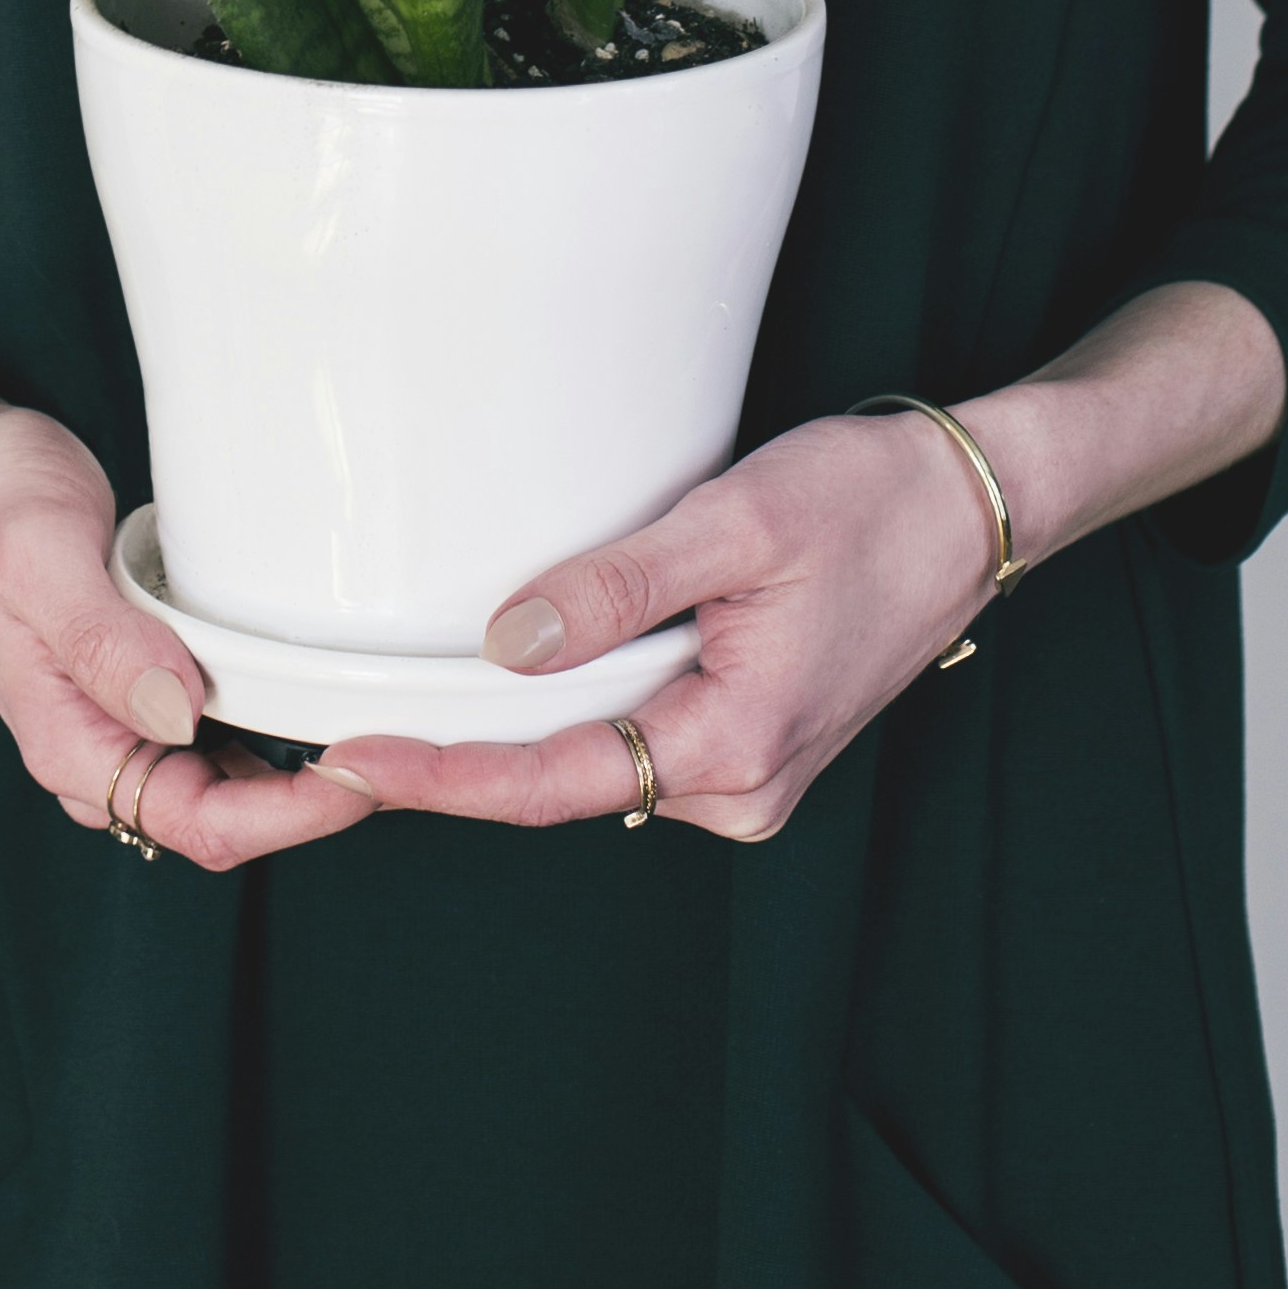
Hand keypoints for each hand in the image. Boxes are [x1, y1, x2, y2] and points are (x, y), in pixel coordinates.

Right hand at [0, 253, 365, 876]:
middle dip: (325, 801)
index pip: (202, 824)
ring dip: (315, 769)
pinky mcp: (154, 686)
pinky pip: (232, 733)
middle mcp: (105, 752)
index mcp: (73, 744)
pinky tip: (337, 691)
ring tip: (398, 726)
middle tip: (415, 750)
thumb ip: (104, 640)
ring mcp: (131, 723)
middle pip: (234, 820)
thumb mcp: (40, 555)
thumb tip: (178, 712)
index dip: (293, 816)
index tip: (365, 769)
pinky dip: (289, 727)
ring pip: (241, 785)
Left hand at [321, 404, 1006, 838]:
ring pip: (587, 766)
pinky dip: (555, 723)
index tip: (345, 765)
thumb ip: (619, 586)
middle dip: (444, 771)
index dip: (440, 775)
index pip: (551, 779)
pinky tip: (490, 695)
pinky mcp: (740, 745)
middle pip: (557, 786)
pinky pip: (624, 742)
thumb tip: (508, 640)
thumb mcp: (736, 521)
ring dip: (495, 747)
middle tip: (315, 765)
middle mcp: (736, 787)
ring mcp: (741, 774)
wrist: (973, 510)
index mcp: (735, 743)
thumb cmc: (870, 501)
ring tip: (375, 728)